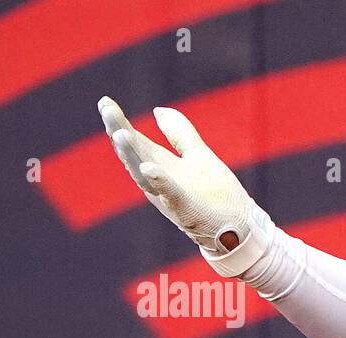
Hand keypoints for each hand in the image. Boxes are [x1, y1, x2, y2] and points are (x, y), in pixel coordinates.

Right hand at [97, 96, 272, 275]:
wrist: (240, 228)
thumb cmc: (218, 195)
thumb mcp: (198, 156)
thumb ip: (179, 133)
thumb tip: (158, 110)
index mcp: (162, 166)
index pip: (135, 142)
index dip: (119, 122)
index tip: (105, 101)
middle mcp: (160, 181)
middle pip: (134, 155)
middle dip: (119, 132)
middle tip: (108, 109)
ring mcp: (171, 197)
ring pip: (144, 175)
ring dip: (132, 154)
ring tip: (120, 133)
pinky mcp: (187, 211)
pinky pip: (171, 196)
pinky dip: (160, 182)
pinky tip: (149, 167)